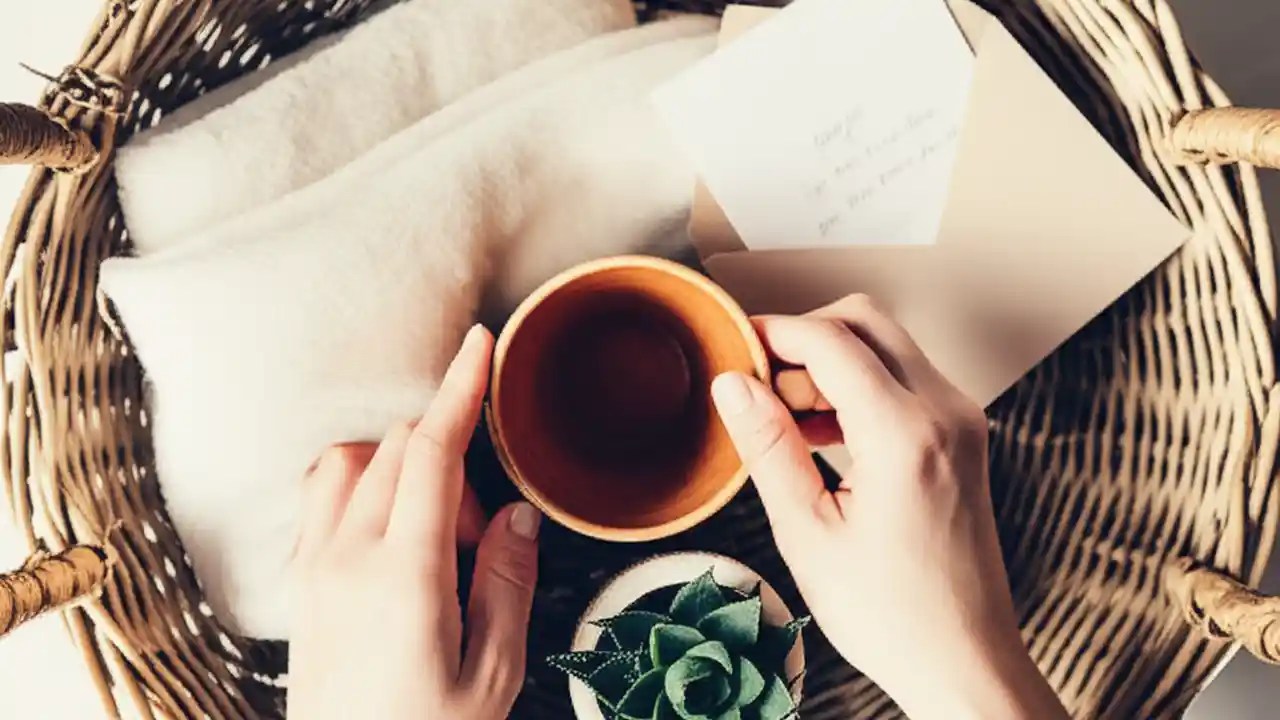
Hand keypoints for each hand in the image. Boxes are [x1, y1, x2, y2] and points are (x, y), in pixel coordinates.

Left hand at [288, 325, 541, 719]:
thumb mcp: (491, 673)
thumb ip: (507, 583)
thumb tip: (517, 516)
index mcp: (404, 576)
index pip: (433, 453)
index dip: (460, 391)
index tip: (480, 346)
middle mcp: (347, 558)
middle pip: (397, 448)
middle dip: (451, 459)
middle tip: (482, 537)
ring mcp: (314, 567)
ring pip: (354, 463)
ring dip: (404, 469)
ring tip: (438, 538)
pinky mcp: (300, 582)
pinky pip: (326, 497)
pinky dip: (367, 489)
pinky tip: (398, 541)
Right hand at [710, 295, 1066, 719]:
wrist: (963, 660)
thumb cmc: (890, 614)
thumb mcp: (807, 532)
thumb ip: (768, 447)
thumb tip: (732, 384)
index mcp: (905, 435)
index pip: (830, 339)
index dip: (772, 335)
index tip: (733, 351)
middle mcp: (944, 413)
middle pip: (864, 320)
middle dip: (803, 338)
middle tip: (759, 386)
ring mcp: (960, 421)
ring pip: (885, 345)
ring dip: (830, 362)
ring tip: (784, 419)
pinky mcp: (960, 437)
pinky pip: (903, 380)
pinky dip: (857, 386)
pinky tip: (819, 433)